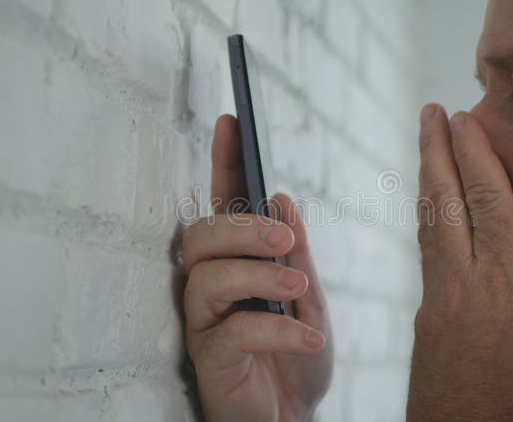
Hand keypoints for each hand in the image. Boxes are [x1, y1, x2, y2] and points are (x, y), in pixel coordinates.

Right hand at [183, 115, 332, 421]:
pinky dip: (276, 329)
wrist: (293, 419)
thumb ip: (295, 254)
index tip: (232, 120)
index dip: (224, 162)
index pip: (223, 204)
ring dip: (258, 275)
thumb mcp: (308, 300)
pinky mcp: (208, 360)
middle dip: (242, 228)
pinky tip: (311, 335)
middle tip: (284, 238)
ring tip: (300, 287)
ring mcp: (204, 323)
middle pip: (201, 235)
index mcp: (236, 264)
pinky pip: (231, 332)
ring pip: (207, 278)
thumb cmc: (294, 358)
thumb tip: (282, 199)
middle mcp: (211, 287)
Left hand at [406, 105, 512, 420]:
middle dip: (437, 150)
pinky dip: (426, 213)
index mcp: (506, 283)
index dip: (475, 156)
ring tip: (425, 142)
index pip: (488, 203)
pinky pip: (425, 247)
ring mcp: (440, 295)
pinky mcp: (427, 312)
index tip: (464, 118)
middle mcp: (465, 278)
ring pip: (429, 221)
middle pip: (447, 200)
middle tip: (430, 110)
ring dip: (427, 175)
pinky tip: (430, 206)